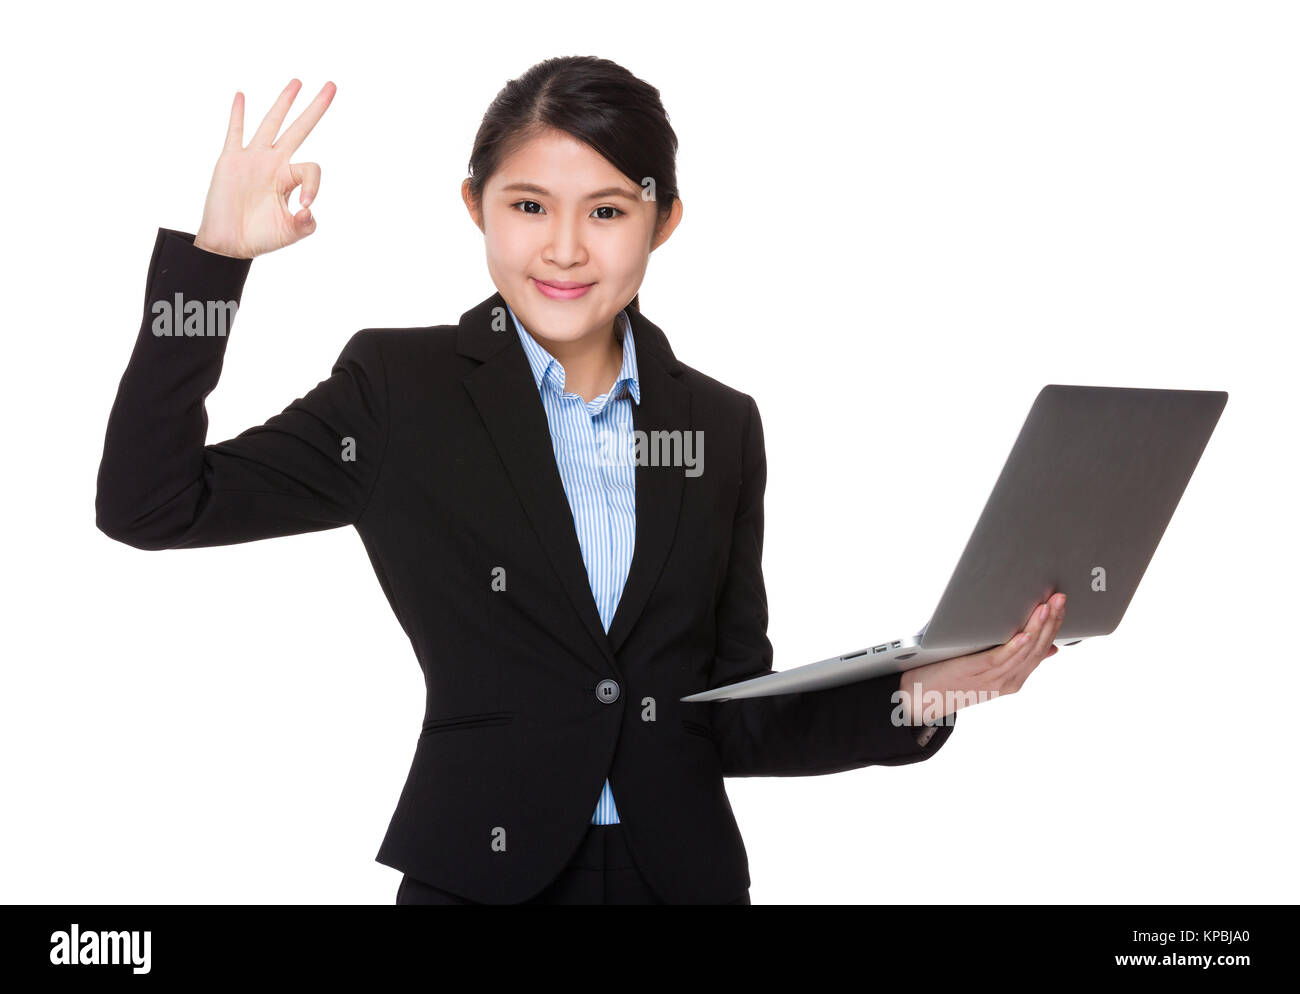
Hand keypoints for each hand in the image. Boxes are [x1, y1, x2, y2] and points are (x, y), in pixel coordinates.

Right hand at [193, 79, 336, 259]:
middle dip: (315, 109)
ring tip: (298, 83)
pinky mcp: (231, 161)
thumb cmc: (260, 238)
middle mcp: (274, 164)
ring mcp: (253, 159)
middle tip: (332, 86)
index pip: (312, 169)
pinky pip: (235, 133)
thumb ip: (306, 224)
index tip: (304, 207)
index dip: (314, 186)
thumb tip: (308, 210)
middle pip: (299, 129)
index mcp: (290, 179)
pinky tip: (241, 96)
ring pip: (271, 123)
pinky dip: (237, 115)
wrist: (229, 243)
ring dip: (284, 102)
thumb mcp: (290, 233)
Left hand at [896, 592, 1066, 723]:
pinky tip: (1025, 634)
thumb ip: (1014, 657)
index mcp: (1013, 678)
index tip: (1062, 605)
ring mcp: (993, 679)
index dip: (1055, 626)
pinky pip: (1001, 659)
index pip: (1043, 649)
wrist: (920, 699)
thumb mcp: (987, 668)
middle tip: (1060, 598)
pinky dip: (1016, 647)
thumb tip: (1046, 647)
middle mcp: (1008, 681)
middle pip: (1037, 648)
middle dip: (1051, 621)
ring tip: (1047, 607)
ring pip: (1023, 652)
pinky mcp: (975, 673)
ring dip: (1037, 628)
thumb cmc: (951, 678)